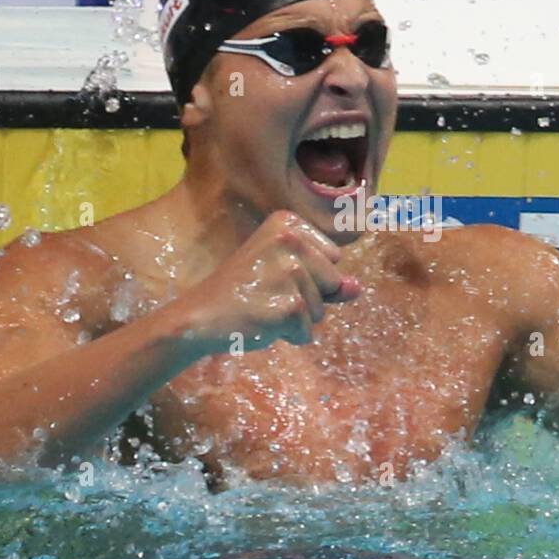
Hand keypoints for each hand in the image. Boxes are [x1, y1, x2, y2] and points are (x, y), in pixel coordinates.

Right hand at [175, 210, 361, 355]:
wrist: (201, 316)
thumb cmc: (244, 291)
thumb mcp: (284, 274)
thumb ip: (324, 278)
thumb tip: (358, 288)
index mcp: (289, 223)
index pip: (334, 258)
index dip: (310, 276)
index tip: (272, 273)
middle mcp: (291, 240)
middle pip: (334, 282)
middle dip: (308, 298)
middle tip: (267, 293)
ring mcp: (290, 272)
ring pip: (321, 310)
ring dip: (296, 318)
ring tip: (263, 306)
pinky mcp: (288, 305)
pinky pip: (308, 331)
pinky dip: (289, 336)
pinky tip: (262, 323)